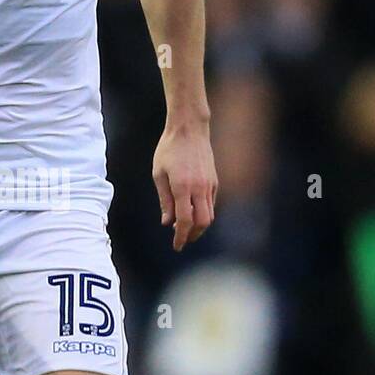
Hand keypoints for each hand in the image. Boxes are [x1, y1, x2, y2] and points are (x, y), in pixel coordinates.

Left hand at [152, 123, 217, 251]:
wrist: (189, 129)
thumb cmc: (169, 149)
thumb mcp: (159, 174)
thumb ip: (164, 200)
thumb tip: (167, 222)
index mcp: (182, 187)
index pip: (184, 221)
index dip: (180, 236)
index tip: (176, 246)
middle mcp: (199, 188)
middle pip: (202, 222)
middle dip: (192, 235)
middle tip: (182, 240)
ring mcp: (210, 184)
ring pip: (210, 215)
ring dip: (199, 226)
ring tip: (186, 228)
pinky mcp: (215, 181)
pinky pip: (212, 204)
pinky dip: (204, 213)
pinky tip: (193, 213)